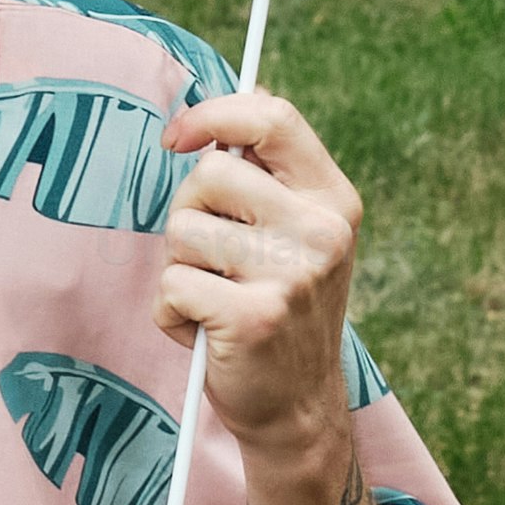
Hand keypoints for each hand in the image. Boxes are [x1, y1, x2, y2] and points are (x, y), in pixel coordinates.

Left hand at [157, 85, 362, 468]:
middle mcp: (322, 231)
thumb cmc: (278, 308)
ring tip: (218, 300)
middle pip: (209, 173)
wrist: (297, 407)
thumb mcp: (293, 234)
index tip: (176, 139)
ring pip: (182, 230)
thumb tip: (235, 97)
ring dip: (180, 269)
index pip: (273, 118)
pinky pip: (171, 285)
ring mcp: (292, 274)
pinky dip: (172, 313)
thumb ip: (267, 173)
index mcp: (333, 200)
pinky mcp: (254, 316)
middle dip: (190, 215)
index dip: (213, 115)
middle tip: (217, 263)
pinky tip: (208, 333)